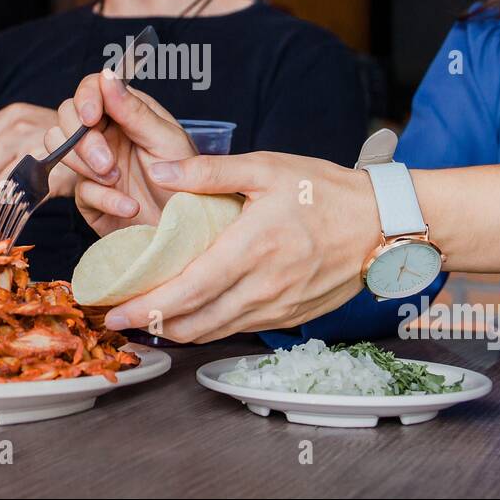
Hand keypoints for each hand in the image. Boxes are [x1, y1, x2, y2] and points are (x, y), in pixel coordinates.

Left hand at [0, 102, 75, 200]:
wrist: (102, 145)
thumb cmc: (58, 141)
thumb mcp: (24, 131)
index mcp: (11, 115)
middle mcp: (21, 127)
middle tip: (16, 174)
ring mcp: (38, 148)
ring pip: (0, 186)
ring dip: (10, 191)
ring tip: (31, 180)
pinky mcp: (53, 171)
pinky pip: (23, 197)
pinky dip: (26, 202)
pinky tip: (39, 192)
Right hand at [45, 70, 196, 235]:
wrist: (187, 231)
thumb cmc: (187, 183)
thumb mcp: (166, 142)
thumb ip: (134, 111)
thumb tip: (107, 76)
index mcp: (126, 113)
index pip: (91, 88)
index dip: (85, 99)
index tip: (91, 118)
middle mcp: (106, 134)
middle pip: (66, 116)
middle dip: (81, 140)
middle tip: (106, 163)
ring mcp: (94, 164)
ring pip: (60, 147)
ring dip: (85, 166)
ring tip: (118, 180)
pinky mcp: (89, 195)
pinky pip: (78, 189)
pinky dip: (104, 198)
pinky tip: (128, 206)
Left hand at [100, 152, 380, 342]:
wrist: (384, 224)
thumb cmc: (327, 192)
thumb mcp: (268, 167)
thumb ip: (210, 171)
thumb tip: (158, 168)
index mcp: (252, 248)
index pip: (188, 289)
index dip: (148, 306)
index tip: (115, 312)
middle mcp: (263, 287)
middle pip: (195, 321)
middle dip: (152, 324)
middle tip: (119, 318)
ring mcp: (279, 307)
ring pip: (216, 331)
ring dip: (179, 330)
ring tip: (149, 318)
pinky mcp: (292, 317)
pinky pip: (241, 328)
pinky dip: (210, 327)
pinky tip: (194, 316)